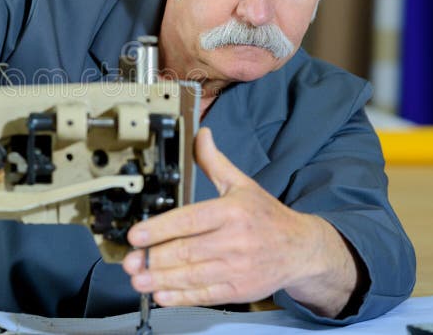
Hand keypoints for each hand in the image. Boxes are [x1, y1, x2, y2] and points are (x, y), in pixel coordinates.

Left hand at [122, 127, 357, 317]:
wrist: (301, 249)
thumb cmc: (268, 216)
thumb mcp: (242, 184)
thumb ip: (215, 162)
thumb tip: (201, 135)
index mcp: (232, 212)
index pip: (190, 221)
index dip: (159, 229)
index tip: (136, 234)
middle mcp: (235, 241)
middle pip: (186, 251)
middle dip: (153, 257)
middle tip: (130, 259)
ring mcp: (237, 268)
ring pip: (192, 275)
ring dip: (161, 279)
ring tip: (137, 279)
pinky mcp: (239, 290)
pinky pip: (205, 295)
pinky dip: (181, 297)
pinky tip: (162, 294)